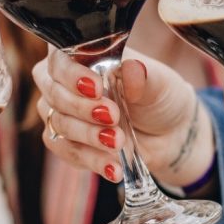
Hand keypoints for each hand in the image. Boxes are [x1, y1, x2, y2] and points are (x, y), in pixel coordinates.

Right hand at [31, 49, 212, 186]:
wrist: (170, 134)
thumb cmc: (160, 97)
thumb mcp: (159, 83)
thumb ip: (143, 77)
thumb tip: (132, 68)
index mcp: (83, 56)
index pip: (59, 60)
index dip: (71, 74)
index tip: (96, 87)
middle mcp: (65, 83)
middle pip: (53, 93)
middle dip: (81, 108)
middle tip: (113, 116)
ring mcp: (63, 113)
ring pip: (59, 124)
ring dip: (89, 135)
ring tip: (118, 142)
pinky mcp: (68, 143)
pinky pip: (67, 151)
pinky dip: (91, 160)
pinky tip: (114, 167)